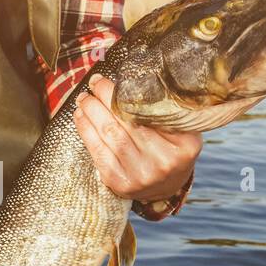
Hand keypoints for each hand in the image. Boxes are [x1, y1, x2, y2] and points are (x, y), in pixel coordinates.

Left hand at [73, 72, 201, 201]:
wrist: (166, 186)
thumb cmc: (172, 149)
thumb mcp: (182, 129)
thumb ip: (166, 109)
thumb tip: (134, 80)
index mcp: (184, 144)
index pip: (151, 112)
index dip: (125, 93)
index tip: (109, 79)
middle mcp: (163, 161)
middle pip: (128, 122)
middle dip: (105, 98)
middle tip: (94, 83)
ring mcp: (141, 175)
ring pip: (110, 135)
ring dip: (92, 112)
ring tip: (84, 98)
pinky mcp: (120, 183)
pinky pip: (98, 152)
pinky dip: (86, 130)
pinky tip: (81, 116)